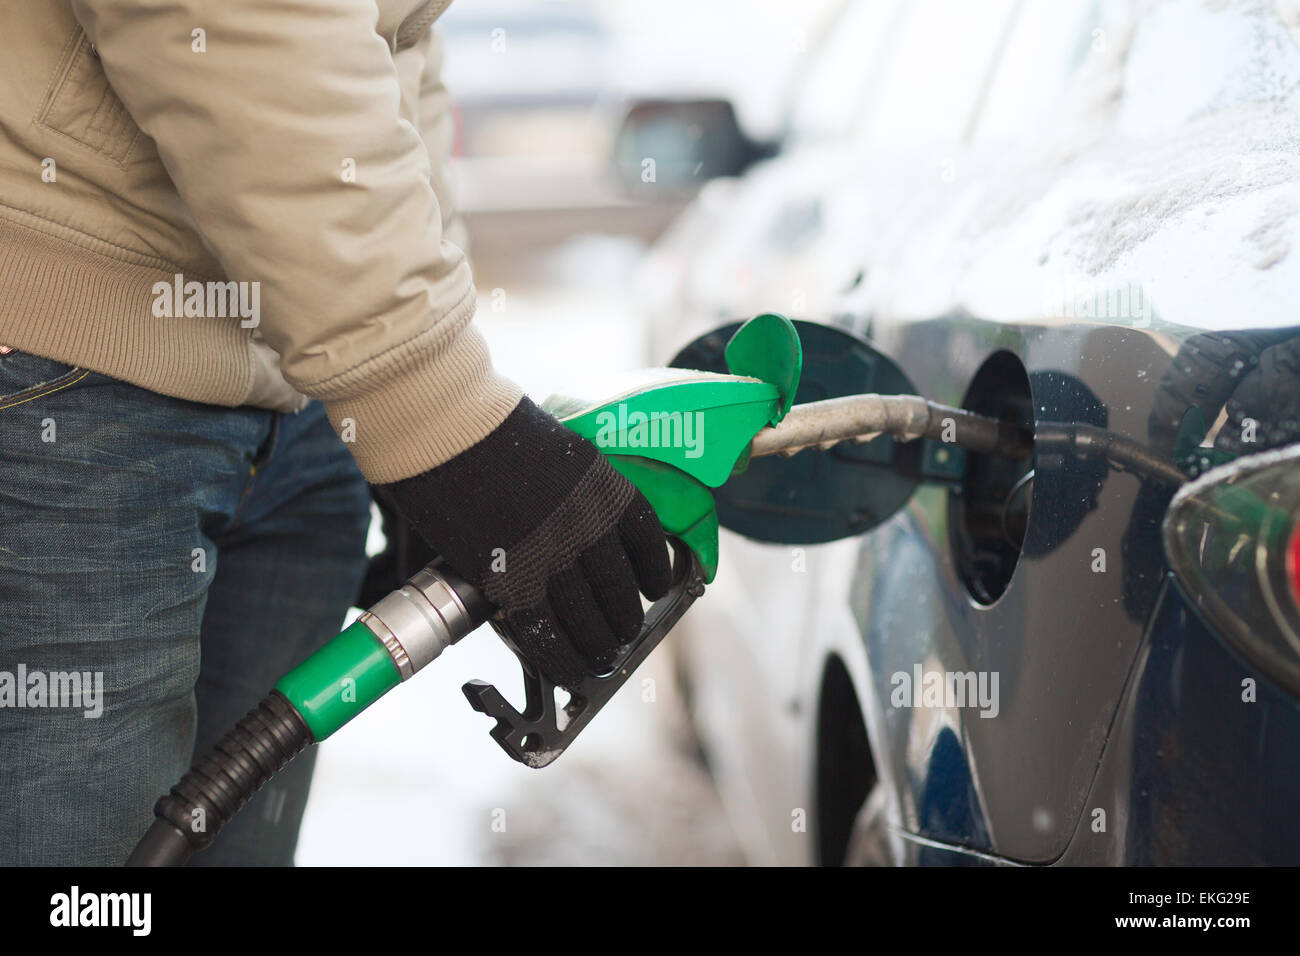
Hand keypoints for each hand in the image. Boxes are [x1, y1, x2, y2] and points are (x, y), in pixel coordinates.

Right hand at [377, 398, 671, 687]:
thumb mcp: (554, 451)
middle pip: (619, 589)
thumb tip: (564, 520)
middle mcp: (590, 526)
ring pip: (589, 619)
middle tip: (622, 635)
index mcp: (606, 487)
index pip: (645, 540)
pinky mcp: (512, 581)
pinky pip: (545, 634)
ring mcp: (553, 556)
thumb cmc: (488, 426)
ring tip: (601, 658)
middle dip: (624, 619)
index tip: (653, 587)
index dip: (653, 570)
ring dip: (598, 646)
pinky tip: (569, 670)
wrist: (446, 426)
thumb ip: (568, 490)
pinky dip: (560, 659)